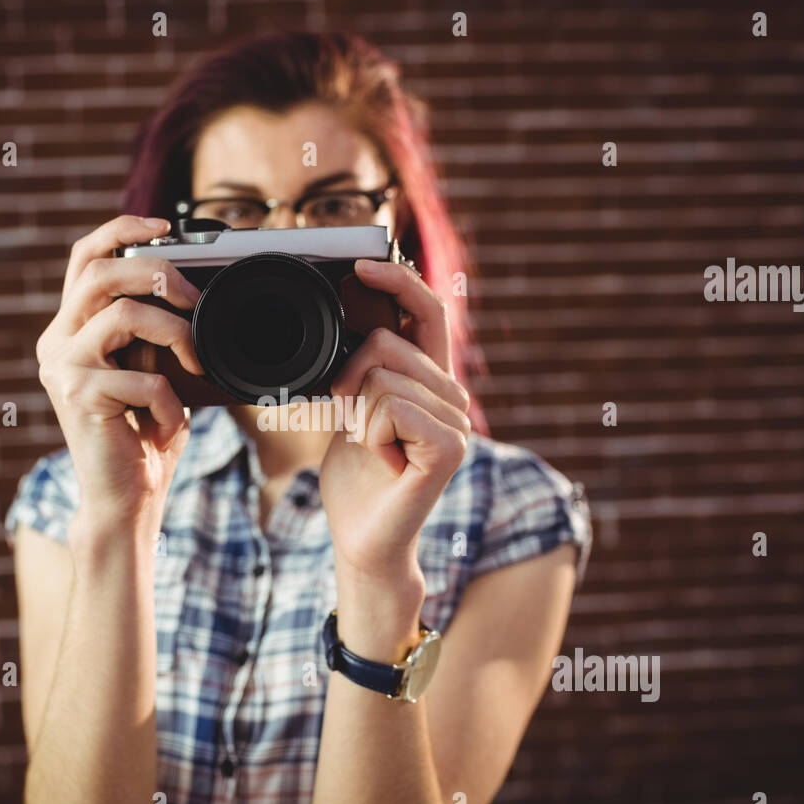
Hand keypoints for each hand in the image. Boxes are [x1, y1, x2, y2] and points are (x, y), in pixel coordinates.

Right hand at [35, 215, 202, 540]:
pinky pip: (142, 377)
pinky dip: (170, 401)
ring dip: (174, 334)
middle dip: (156, 273)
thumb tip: (190, 293)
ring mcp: (62, 369)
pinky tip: (169, 427)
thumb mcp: (154, 374)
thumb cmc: (146, 439)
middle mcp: (56, 343)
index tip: (164, 225)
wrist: (126, 501)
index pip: (84, 258)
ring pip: (122, 315)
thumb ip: (154, 335)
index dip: (120, 228)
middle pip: (98, 271)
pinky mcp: (78, 398)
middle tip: (194, 300)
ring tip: (195, 363)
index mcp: (71, 332)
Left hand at [319, 259, 470, 626]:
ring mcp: (456, 420)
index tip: (361, 265)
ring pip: (381, 376)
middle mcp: (451, 395)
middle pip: (386, 342)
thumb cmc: (356, 478)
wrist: (362, 537)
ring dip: (355, 415)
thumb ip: (362, 370)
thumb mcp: (350, 410)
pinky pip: (391, 405)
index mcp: (429, 381)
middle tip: (348, 424)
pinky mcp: (450, 446)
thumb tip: (355, 328)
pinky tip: (383, 462)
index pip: (427, 311)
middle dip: (347, 379)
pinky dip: (369, 434)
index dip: (399, 280)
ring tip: (370, 448)